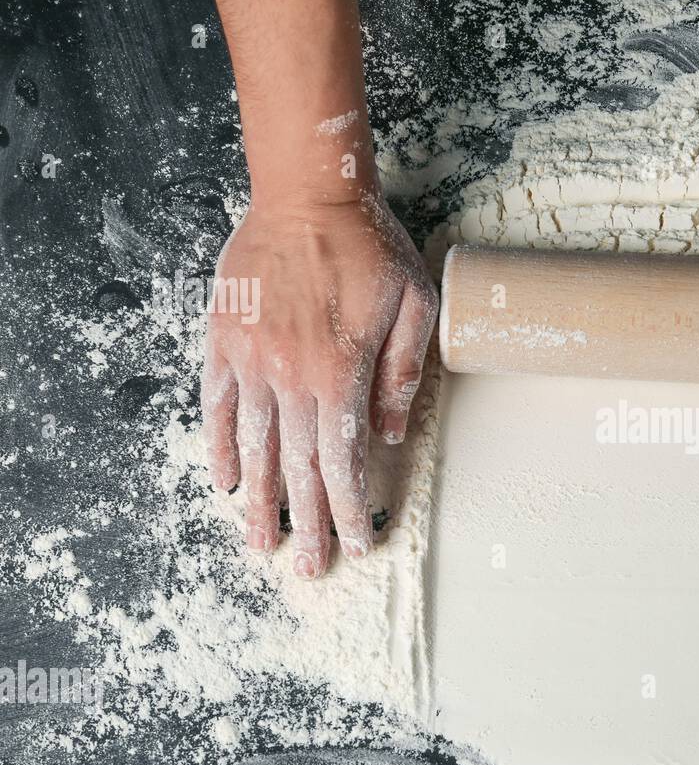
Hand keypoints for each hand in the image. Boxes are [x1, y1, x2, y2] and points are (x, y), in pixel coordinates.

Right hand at [201, 195, 437, 577]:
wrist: (309, 194)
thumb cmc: (370, 249)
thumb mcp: (415, 306)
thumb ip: (404, 375)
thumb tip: (391, 437)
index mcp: (340, 373)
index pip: (342, 461)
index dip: (347, 509)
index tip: (356, 545)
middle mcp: (289, 376)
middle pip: (297, 467)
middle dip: (306, 523)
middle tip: (309, 570)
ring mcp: (250, 360)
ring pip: (254, 447)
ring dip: (258, 501)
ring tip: (260, 545)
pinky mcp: (224, 341)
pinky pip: (217, 406)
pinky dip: (220, 446)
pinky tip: (225, 480)